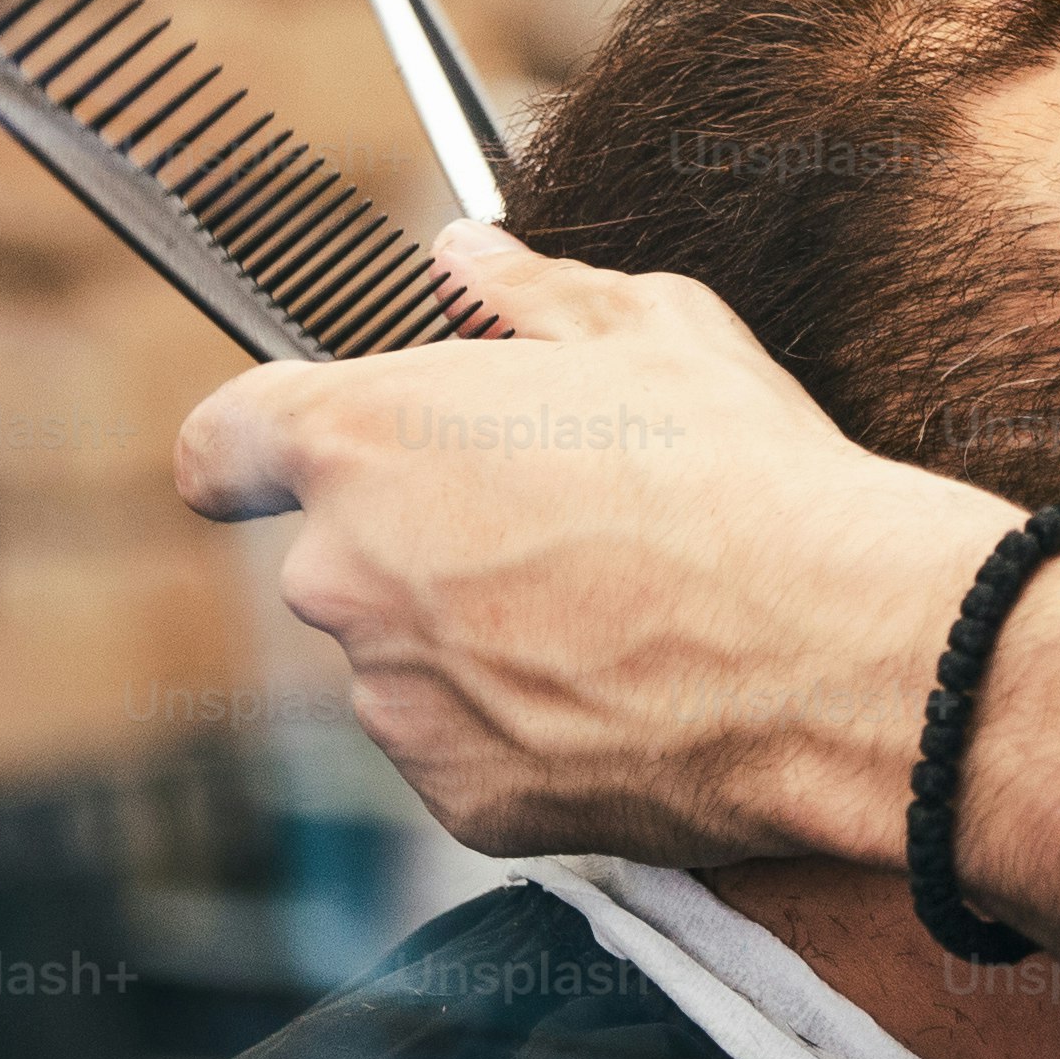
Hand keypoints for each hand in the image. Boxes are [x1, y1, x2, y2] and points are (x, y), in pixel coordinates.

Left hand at [173, 225, 1009, 867]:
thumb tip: (465, 260)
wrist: (838, 652)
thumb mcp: (651, 328)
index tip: (277, 463)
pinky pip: (466, 749)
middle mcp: (348, 577)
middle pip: (338, 556)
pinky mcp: (462, 798)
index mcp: (367, 439)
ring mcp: (399, 701)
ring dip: (472, 638)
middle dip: (417, 542)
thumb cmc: (745, 476)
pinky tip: (626, 690)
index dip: (250, 450)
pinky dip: (524, 728)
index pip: (222, 445)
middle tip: (550, 527)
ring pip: (404, 659)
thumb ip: (526, 290)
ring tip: (613, 615)